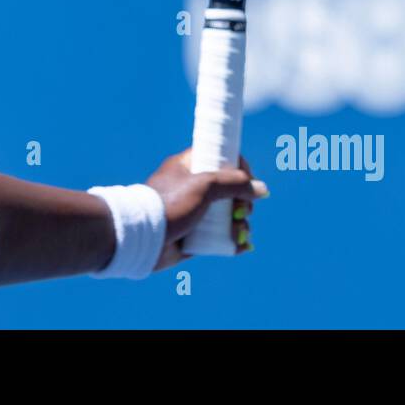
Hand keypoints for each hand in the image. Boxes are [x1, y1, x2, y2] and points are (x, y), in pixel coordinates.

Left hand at [146, 150, 267, 269]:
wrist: (142, 238)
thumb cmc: (169, 204)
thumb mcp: (204, 185)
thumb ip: (234, 183)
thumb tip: (262, 189)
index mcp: (188, 167)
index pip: (219, 158)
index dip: (238, 167)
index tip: (247, 179)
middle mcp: (191, 189)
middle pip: (229, 191)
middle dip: (243, 202)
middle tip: (242, 210)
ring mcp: (193, 214)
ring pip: (227, 216)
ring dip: (241, 225)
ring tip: (239, 231)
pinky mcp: (194, 237)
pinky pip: (220, 238)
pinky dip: (233, 242)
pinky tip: (242, 246)